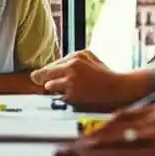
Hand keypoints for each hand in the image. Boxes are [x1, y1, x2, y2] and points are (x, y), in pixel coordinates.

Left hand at [30, 50, 152, 111]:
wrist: (118, 89)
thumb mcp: (88, 57)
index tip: (35, 77)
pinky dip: (64, 98)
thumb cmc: (103, 73)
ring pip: (50, 88)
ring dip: (55, 90)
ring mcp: (71, 85)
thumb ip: (69, 59)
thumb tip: (50, 67)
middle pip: (44, 77)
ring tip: (68, 90)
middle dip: (45, 81)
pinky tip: (76, 97)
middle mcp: (70, 70)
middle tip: (46, 84)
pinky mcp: (74, 98)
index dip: (41, 74)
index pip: (48, 67)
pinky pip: (61, 98)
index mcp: (74, 59)